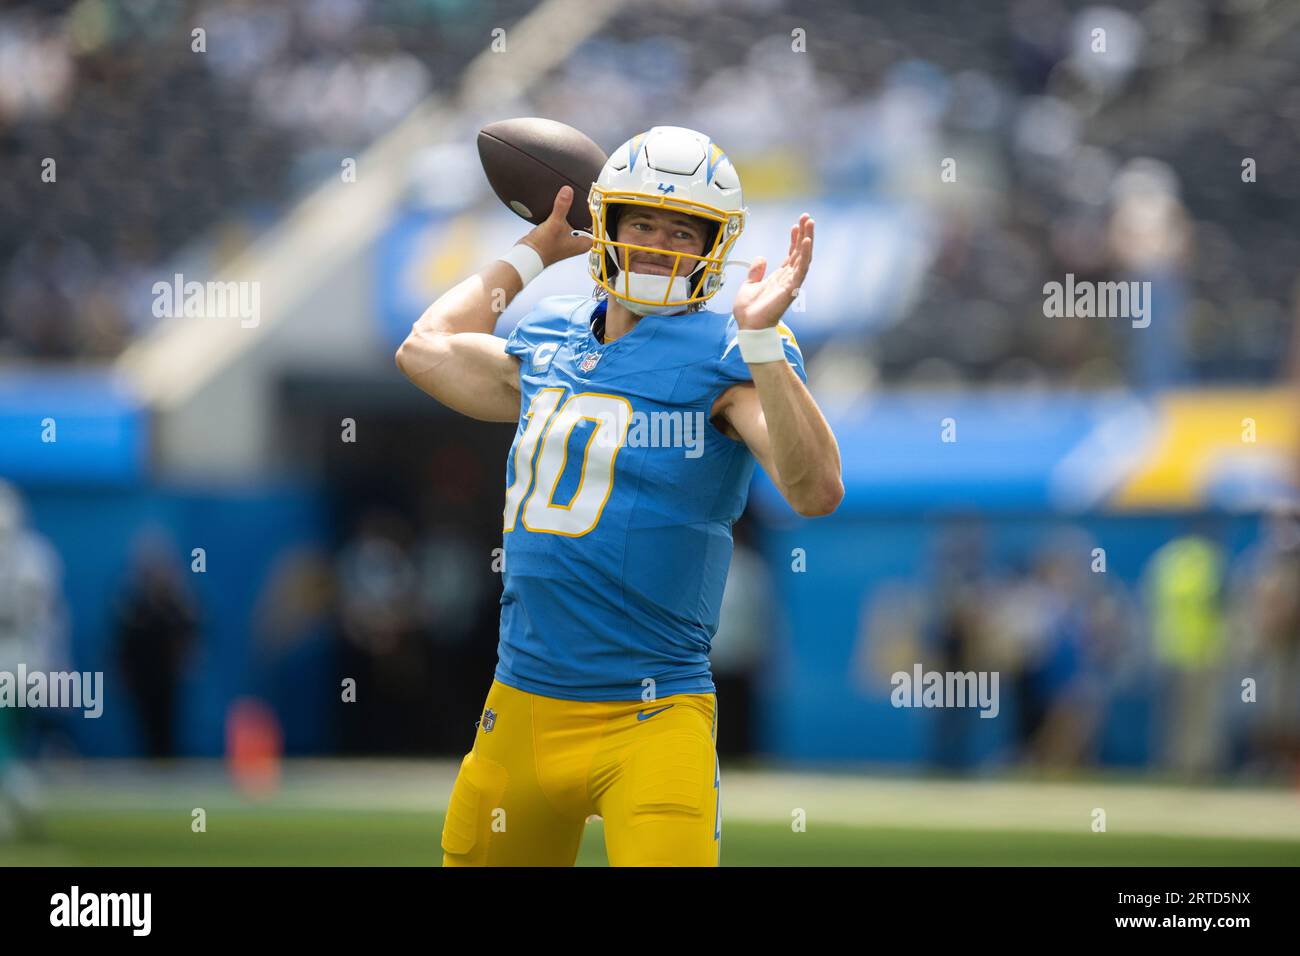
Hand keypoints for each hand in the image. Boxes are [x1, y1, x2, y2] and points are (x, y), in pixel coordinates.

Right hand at [518, 186, 592, 266]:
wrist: (528, 254)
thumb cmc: (543, 248)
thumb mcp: (555, 223)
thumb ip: (562, 206)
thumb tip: (567, 192)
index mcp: (584, 243)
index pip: (598, 226)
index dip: (598, 214)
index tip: (597, 201)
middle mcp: (579, 243)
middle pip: (587, 223)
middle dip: (585, 212)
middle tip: (587, 198)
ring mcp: (569, 240)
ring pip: (576, 222)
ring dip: (574, 214)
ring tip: (575, 201)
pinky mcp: (560, 237)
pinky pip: (567, 223)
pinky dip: (565, 216)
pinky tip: (563, 208)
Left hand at [732, 213, 813, 329]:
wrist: (748, 326)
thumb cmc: (749, 311)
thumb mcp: (749, 285)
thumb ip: (756, 272)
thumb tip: (761, 258)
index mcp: (779, 277)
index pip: (791, 254)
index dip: (794, 239)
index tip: (795, 225)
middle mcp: (788, 278)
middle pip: (800, 252)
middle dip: (804, 234)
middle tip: (808, 217)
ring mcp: (791, 283)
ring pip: (803, 257)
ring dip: (807, 239)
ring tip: (810, 222)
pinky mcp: (791, 288)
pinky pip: (800, 269)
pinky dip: (804, 255)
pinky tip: (806, 241)